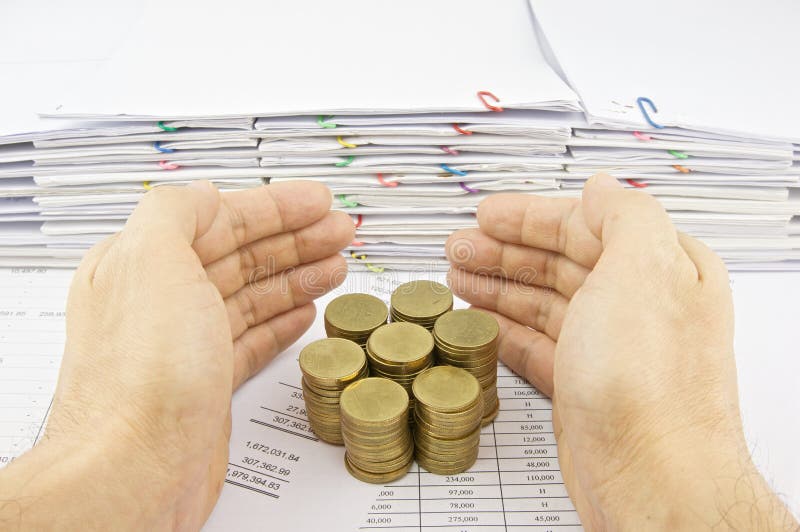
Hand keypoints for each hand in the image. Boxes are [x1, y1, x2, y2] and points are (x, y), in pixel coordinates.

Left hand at [0, 181, 353, 529]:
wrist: (135, 468)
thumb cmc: (141, 374)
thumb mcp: (152, 262)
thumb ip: (176, 212)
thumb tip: (206, 193)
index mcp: (141, 263)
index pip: (218, 220)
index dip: (274, 206)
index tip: (316, 200)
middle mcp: (162, 301)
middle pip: (241, 256)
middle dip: (296, 238)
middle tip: (341, 229)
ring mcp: (186, 344)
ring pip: (253, 296)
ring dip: (298, 277)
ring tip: (336, 265)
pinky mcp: (207, 384)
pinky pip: (253, 340)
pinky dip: (283, 322)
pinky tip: (305, 313)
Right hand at [446, 175, 797, 529]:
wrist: (652, 477)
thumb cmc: (649, 379)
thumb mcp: (642, 269)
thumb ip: (623, 215)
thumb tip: (601, 186)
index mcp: (664, 268)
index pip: (588, 226)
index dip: (531, 217)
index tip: (486, 213)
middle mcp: (638, 306)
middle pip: (560, 263)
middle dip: (504, 251)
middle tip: (458, 247)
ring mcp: (608, 349)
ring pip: (543, 304)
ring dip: (497, 287)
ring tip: (455, 277)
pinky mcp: (582, 387)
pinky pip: (535, 346)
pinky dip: (504, 330)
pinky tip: (477, 321)